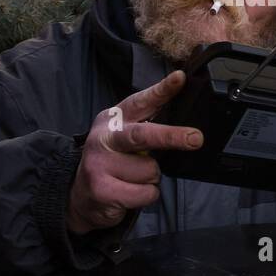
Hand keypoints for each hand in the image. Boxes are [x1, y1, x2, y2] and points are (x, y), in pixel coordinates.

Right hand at [67, 70, 202, 234]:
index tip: (180, 79)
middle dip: (171, 136)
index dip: (161, 90)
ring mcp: (100, 164)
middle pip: (143, 135)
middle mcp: (103, 138)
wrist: (79, 196)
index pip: (141, 101)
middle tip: (195, 139)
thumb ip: (146, 126)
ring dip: (150, 178)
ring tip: (132, 179)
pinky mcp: (103, 190)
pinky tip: (128, 193)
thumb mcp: (123, 137)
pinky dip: (146, 195)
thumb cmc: (112, 162)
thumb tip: (184, 122)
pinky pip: (146, 193)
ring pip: (151, 170)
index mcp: (113, 119)